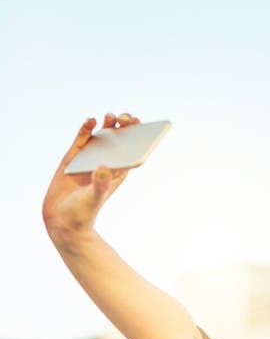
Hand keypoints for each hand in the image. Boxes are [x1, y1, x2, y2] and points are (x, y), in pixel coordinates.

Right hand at [42, 113, 138, 246]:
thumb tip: (104, 167)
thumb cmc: (82, 213)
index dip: (137, 136)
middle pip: (118, 140)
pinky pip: (81, 139)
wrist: (61, 221)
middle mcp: (105, 163)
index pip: (131, 152)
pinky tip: (91, 121)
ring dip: (107, 124)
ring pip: (101, 136)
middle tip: (124, 119)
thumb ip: (99, 184)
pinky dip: (86, 128)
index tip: (140, 124)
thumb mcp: (94, 198)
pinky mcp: (72, 157)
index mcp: (117, 174)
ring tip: (110, 117)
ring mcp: (89, 159)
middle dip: (123, 126)